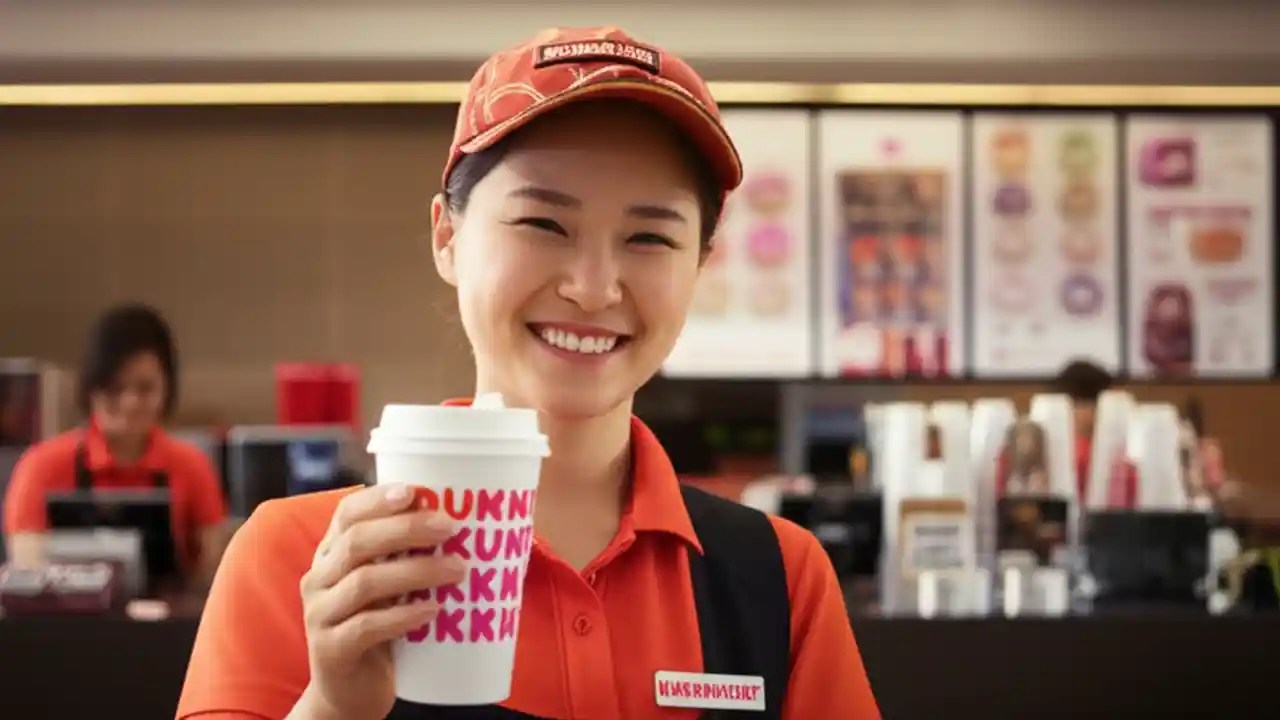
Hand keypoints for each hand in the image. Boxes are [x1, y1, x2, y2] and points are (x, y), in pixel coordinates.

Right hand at [292, 484, 464, 719]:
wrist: (350, 691)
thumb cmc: (379, 627)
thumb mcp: (389, 585)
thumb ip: (406, 556)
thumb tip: (460, 524)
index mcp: (331, 554)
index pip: (346, 513)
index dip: (377, 499)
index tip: (414, 492)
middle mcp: (319, 578)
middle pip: (357, 542)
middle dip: (407, 529)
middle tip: (451, 527)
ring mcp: (320, 614)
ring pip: (365, 582)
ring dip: (417, 571)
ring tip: (458, 569)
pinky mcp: (331, 650)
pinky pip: (367, 626)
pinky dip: (403, 616)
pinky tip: (433, 610)